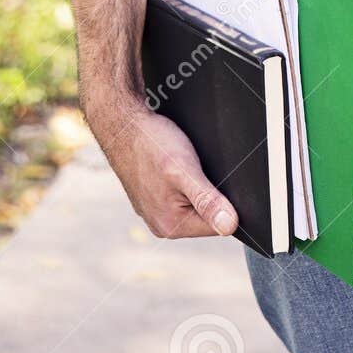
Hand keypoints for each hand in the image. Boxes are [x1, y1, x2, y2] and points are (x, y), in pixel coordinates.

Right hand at [88, 95, 238, 240]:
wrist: (123, 126)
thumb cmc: (151, 144)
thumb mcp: (185, 171)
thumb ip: (207, 201)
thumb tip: (229, 226)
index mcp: (171, 225)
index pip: (218, 226)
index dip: (225, 202)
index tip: (212, 179)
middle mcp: (162, 225)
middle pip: (205, 217)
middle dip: (209, 194)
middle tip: (196, 169)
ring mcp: (155, 212)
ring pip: (192, 204)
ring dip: (196, 186)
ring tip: (183, 166)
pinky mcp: (152, 199)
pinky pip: (178, 196)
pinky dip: (182, 182)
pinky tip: (175, 167)